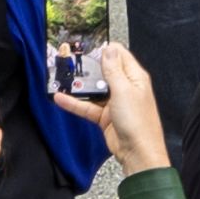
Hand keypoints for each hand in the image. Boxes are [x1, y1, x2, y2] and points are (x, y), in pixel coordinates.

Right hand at [55, 34, 171, 174]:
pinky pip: (87, 106)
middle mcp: (125, 87)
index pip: (119, 55)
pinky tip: (61, 98)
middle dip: (89, 67)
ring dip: (79, 85)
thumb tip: (109, 49)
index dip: (104, 49)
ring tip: (62, 78)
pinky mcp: (105, 116)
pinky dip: (74, 102)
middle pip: (104, 71)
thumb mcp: (123, 90)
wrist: (138, 153)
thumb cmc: (139, 123)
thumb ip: (114, 70)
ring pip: (94, 89)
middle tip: (70, 60)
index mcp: (134, 77)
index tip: (87, 46)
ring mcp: (114, 102)